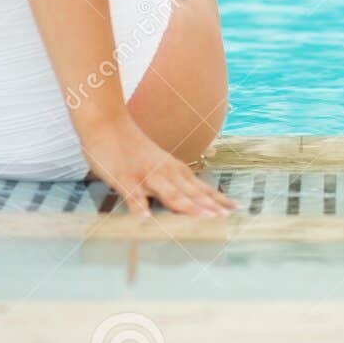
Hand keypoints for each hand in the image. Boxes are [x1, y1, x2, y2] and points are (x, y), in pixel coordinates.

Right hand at [81, 112, 235, 218]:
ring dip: (187, 205)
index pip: (200, 187)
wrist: (107, 122)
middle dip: (209, 205)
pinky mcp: (123, 178)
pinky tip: (146, 220)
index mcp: (173, 170)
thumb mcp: (156, 163)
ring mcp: (145, 175)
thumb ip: (170, 181)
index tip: (236, 208)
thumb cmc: (131, 147)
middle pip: (190, 192)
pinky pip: (133, 196)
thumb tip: (187, 198)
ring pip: (169, 192)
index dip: (217, 198)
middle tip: (227, 216)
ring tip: (204, 218)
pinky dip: (140, 208)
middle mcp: (164, 172)